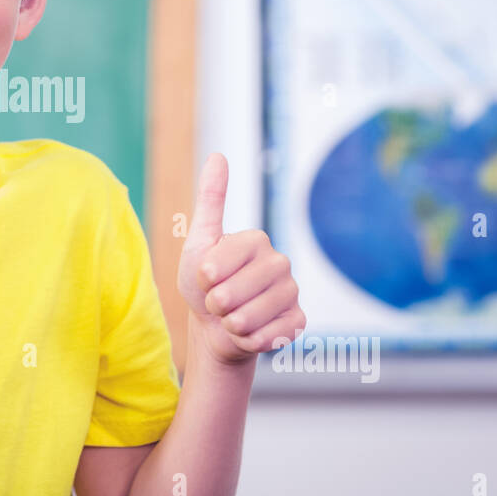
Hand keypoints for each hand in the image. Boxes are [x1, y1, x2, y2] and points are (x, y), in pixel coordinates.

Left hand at [176, 152, 303, 364]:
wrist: (216, 326)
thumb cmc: (204, 283)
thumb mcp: (199, 240)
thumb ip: (210, 199)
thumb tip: (218, 155)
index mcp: (256, 239)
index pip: (214, 266)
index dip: (203, 278)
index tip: (206, 277)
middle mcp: (280, 261)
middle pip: (231, 294)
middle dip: (214, 304)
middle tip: (218, 301)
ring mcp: (292, 292)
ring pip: (248, 318)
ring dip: (230, 324)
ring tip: (231, 316)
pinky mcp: (298, 322)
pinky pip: (266, 337)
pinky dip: (248, 340)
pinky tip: (249, 331)